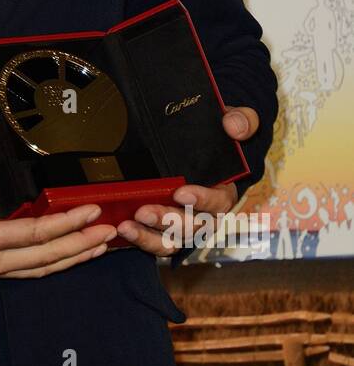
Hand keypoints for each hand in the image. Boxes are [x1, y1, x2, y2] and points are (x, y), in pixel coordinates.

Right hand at [0, 139, 116, 285]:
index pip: (32, 234)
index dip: (65, 222)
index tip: (91, 210)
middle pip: (46, 257)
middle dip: (81, 243)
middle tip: (112, 231)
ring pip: (40, 269)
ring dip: (72, 257)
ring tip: (100, 246)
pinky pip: (27, 271)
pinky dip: (52, 263)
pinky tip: (66, 257)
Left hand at [116, 104, 258, 257]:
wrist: (201, 148)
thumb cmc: (219, 139)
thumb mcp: (235, 123)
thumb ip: (242, 121)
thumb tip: (234, 127)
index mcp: (225, 192)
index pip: (219, 202)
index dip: (202, 200)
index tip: (181, 192)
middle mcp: (208, 216)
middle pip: (192, 226)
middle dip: (168, 220)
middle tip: (144, 211)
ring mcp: (186, 227)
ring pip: (173, 240)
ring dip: (149, 235)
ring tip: (127, 226)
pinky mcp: (168, 232)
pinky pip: (157, 243)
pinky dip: (141, 240)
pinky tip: (124, 230)